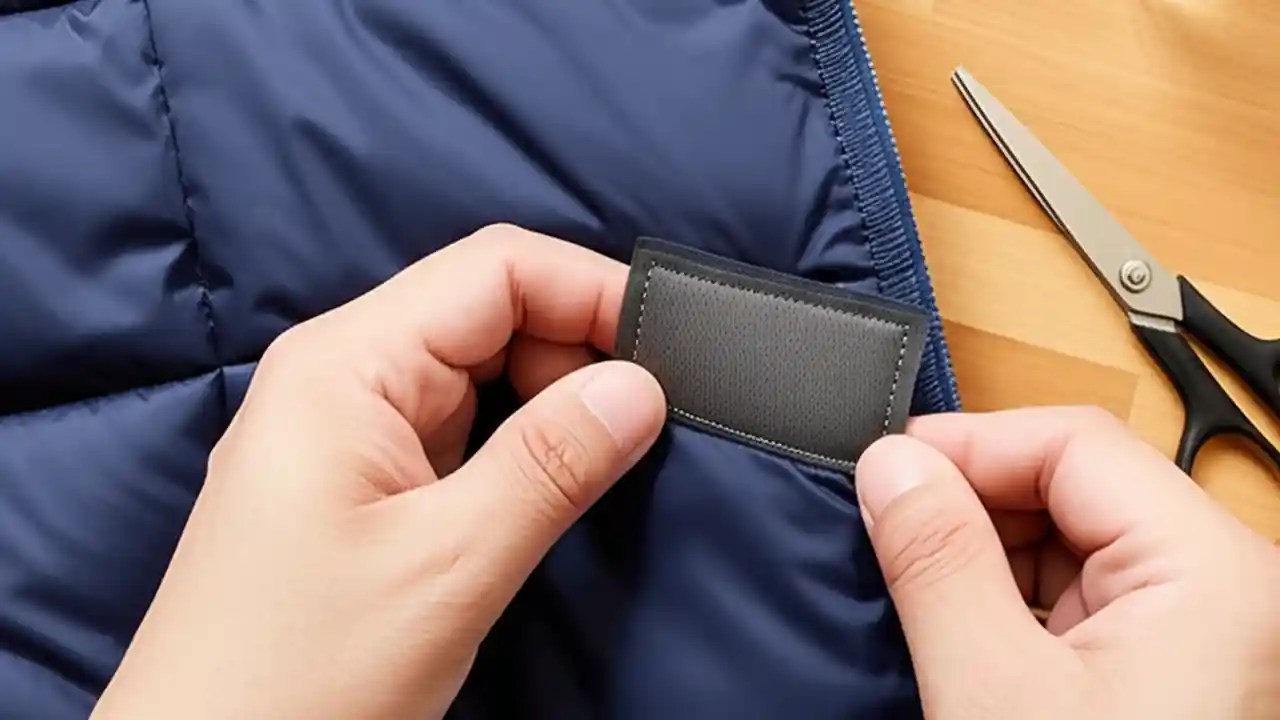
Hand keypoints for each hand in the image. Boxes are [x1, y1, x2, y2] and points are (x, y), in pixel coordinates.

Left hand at [92, 226, 666, 718]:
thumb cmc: (298, 674)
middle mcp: (340, 378)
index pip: (492, 270)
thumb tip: (640, 386)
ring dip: (551, 405)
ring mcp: (346, 432)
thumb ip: (550, 464)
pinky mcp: (358, 484)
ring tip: (607, 461)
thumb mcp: (447, 566)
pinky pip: (458, 431)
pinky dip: (518, 447)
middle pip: (487, 313)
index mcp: (344, 365)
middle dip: (577, 353)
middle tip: (648, 425)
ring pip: (478, 375)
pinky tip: (551, 487)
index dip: (589, 291)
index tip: (668, 352)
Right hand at [855, 407, 1279, 718]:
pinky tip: (963, 641)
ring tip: (917, 600)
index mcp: (1208, 575)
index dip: (968, 446)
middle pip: (1077, 487)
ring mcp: (1198, 632)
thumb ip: (938, 563)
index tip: (882, 473)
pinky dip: (1010, 607)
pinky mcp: (1168, 671)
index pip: (1073, 446)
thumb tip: (890, 467)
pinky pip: (1079, 601)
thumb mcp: (992, 694)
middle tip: (885, 537)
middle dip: (972, 504)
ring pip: (1071, 544)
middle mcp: (1220, 590)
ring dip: (984, 558)